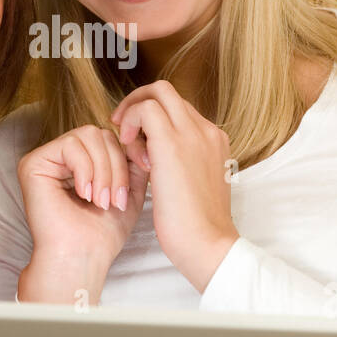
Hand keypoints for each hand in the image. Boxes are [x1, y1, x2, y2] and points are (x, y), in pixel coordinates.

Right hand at [17, 124, 150, 292]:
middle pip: (99, 133)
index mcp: (81, 162)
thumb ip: (133, 161)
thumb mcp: (128, 190)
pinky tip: (84, 195)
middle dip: (115, 166)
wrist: (82, 258)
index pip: (109, 138)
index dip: (126, 157)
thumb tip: (142, 135)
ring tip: (101, 201)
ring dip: (103, 170)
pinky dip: (85, 170)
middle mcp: (61, 157)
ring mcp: (45, 158)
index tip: (131, 188)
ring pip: (88, 136)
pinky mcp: (32, 163)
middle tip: (114, 200)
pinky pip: (70, 145)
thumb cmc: (102, 234)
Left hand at [110, 80, 239, 292]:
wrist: (208, 244)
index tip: (137, 138)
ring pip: (158, 93)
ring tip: (124, 141)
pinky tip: (126, 147)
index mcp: (214, 141)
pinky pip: (144, 110)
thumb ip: (182, 165)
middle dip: (139, 102)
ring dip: (133, 111)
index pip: (179, 110)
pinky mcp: (172, 143)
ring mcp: (192, 133)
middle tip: (121, 125)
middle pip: (169, 93)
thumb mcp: (194, 186)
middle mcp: (206, 130)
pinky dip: (130, 121)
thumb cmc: (197, 227)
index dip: (154, 118)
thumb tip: (156, 160)